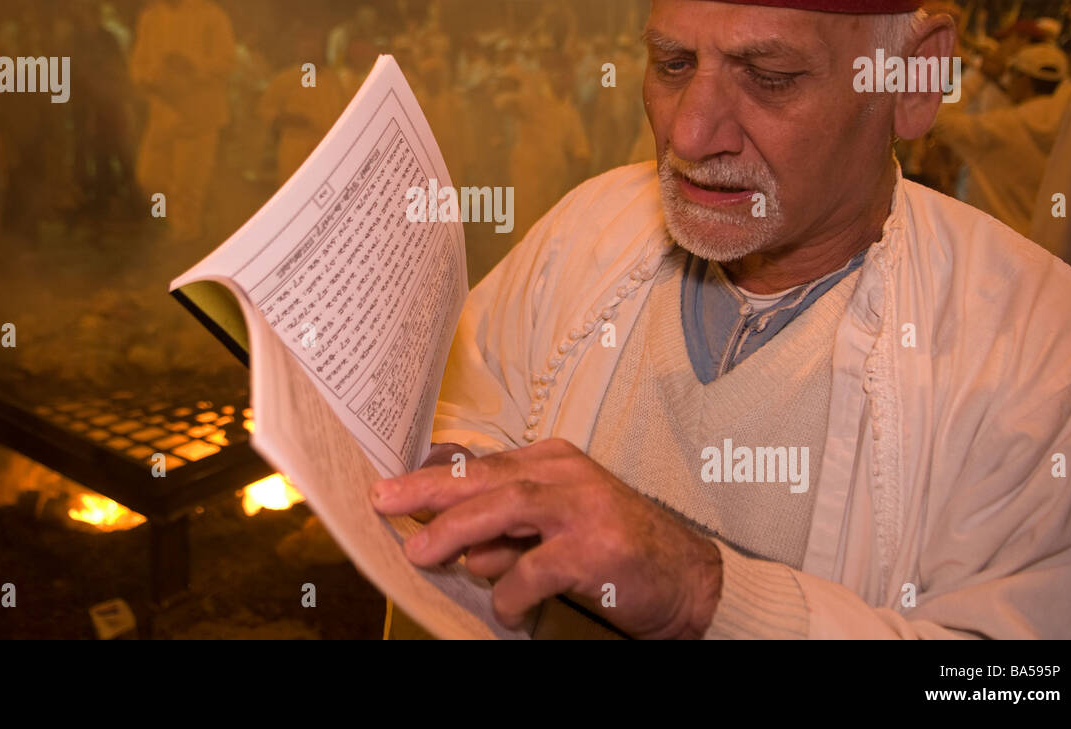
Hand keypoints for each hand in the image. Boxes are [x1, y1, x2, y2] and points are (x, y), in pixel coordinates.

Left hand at [371, 437, 722, 638]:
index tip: (390, 485)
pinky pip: (537, 568)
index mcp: (553, 463)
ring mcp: (584, 509)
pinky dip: (511, 590)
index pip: (481, 464)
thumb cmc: (615, 550)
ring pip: (505, 506)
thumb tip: (452, 541)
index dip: (432, 475)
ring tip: (422, 552)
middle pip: (485, 476)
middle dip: (429, 490)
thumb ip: (508, 527)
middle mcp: (566, 476)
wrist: (686, 578)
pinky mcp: (597, 548)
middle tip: (385, 502)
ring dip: (457, 529)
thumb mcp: (556, 524)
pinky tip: (505, 607)